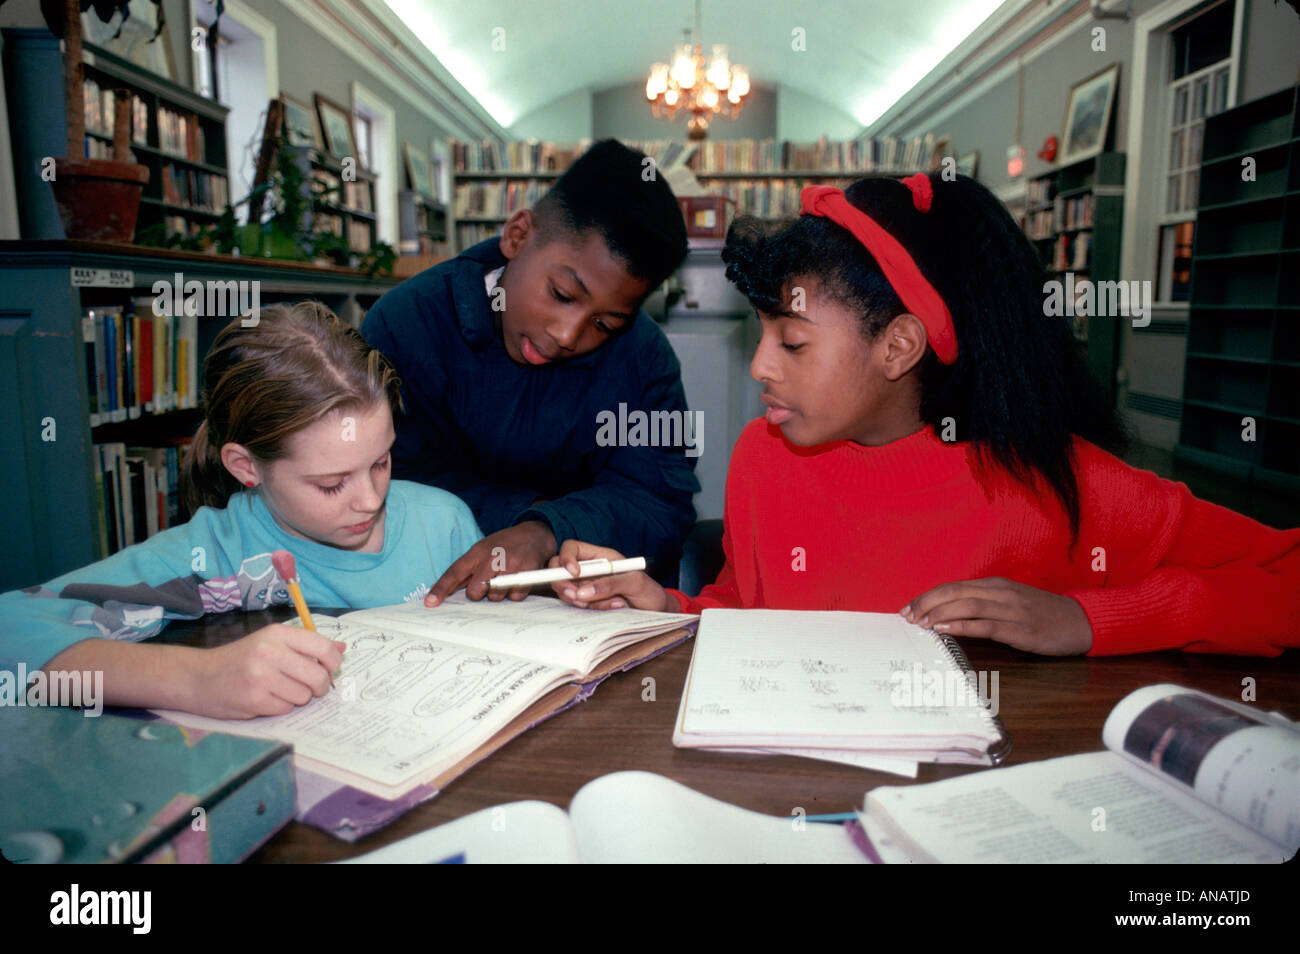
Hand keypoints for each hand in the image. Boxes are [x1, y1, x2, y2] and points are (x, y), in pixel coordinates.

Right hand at [189, 624, 345, 718]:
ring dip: (297, 698)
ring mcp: (261, 676)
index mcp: (277, 634)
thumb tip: (342, 647)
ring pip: (303, 695)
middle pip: (318, 675)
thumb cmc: (240, 659)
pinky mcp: (254, 700)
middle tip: (311, 688)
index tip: (330, 669)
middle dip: (320, 686)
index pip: (323, 647)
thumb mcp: (271, 642)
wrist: (198, 677)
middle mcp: (270, 652)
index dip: (334, 662)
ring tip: (280, 690)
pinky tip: (266, 699)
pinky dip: (281, 707)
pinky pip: (286, 709)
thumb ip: (306, 645)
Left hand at [425, 521, 556, 605]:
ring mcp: (510, 566)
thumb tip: (443, 591)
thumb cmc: (504, 545)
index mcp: (476, 552)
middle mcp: (491, 558)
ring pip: (496, 597)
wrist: (535, 534)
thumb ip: (466, 571)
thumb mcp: (482, 551)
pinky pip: (514, 597)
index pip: (454, 573)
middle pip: (475, 592)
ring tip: (506, 579)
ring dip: (500, 593)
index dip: (441, 589)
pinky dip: (515, 593)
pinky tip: (518, 580)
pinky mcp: (527, 574)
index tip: (430, 603)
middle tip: (489, 583)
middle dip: (480, 593)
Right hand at [548, 539, 674, 612]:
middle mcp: (590, 570)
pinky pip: (578, 605)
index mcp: (600, 556)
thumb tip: (583, 591)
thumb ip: (610, 583)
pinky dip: (590, 609)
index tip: (573, 573)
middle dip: (564, 584)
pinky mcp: (589, 603)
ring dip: (581, 600)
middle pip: (560, 570)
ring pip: (567, 591)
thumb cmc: (649, 591)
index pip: (572, 548)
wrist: (656, 612)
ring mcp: (587, 587)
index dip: (566, 558)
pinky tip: (611, 607)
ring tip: (610, 603)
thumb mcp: (635, 583)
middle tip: (576, 597)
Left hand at [900, 577, 1092, 655]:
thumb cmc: (1042, 614)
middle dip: (927, 603)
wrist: (1081, 621)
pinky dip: (963, 626)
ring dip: (940, 613)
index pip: (953, 586)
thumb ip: (983, 605)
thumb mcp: (1010, 603)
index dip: (928, 596)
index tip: (908, 608)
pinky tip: (946, 631)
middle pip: (955, 592)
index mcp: (996, 585)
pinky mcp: (1021, 630)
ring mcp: (1012, 610)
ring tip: (921, 623)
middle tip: (907, 617)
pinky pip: (987, 625)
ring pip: (968, 605)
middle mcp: (1001, 593)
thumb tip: (948, 615)